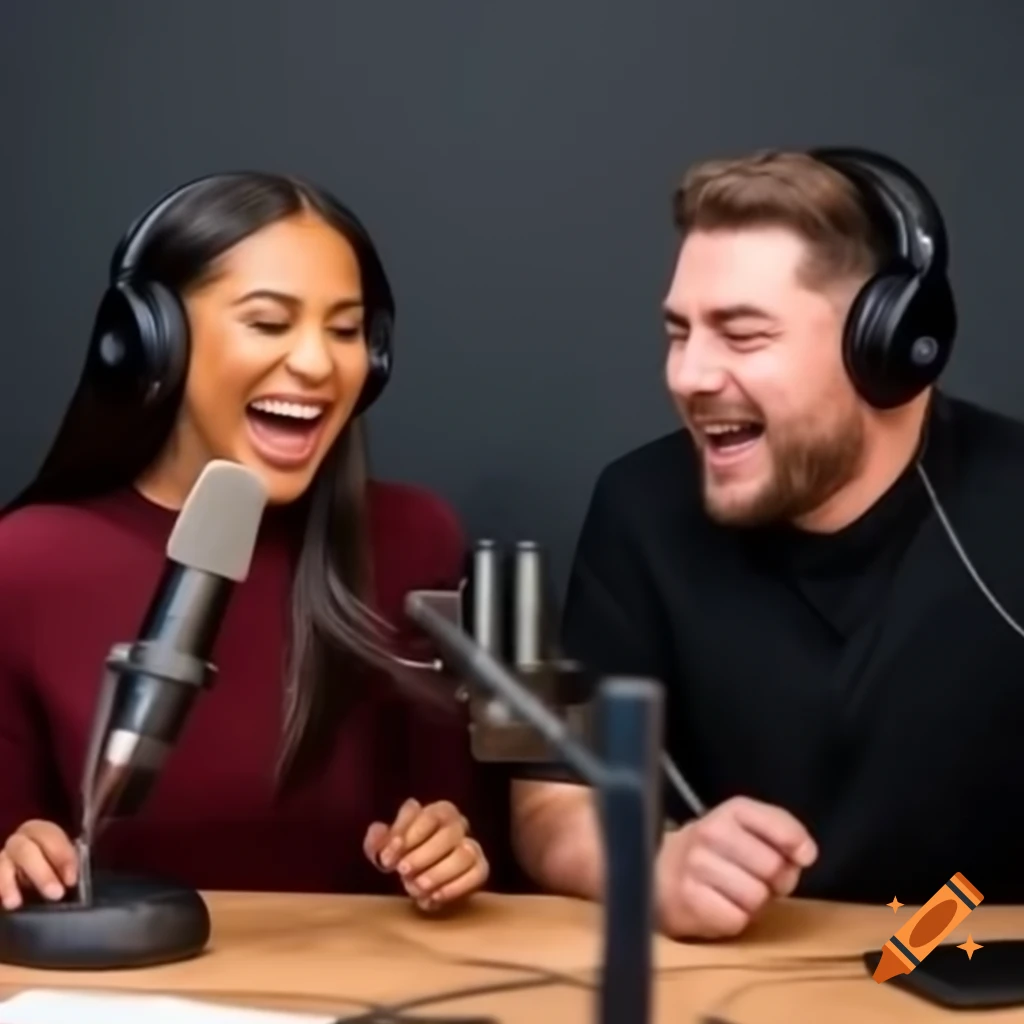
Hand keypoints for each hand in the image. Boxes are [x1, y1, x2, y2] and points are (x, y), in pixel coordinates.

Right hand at [0, 820, 78, 910]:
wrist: (34, 867)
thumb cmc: (52, 861)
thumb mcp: (62, 857)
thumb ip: (67, 863)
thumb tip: (71, 879)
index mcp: (39, 830)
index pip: (49, 837)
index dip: (62, 857)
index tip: (71, 880)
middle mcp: (17, 841)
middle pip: (25, 852)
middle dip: (41, 874)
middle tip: (56, 894)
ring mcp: (1, 859)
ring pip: (2, 867)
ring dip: (8, 885)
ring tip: (14, 903)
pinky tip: (2, 904)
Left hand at [363, 798, 488, 911]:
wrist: (419, 883)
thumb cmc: (402, 857)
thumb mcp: (382, 848)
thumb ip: (377, 839)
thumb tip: (380, 834)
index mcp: (436, 811)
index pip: (428, 815)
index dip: (408, 835)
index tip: (387, 858)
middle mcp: (458, 824)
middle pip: (449, 833)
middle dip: (423, 855)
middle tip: (403, 873)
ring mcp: (471, 846)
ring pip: (465, 853)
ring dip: (439, 873)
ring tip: (418, 887)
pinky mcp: (479, 869)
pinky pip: (478, 874)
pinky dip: (455, 887)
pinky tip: (435, 897)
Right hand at [655, 796, 816, 939]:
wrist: (661, 872)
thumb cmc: (717, 853)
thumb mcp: (747, 831)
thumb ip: (782, 835)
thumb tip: (805, 855)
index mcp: (733, 811)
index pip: (781, 826)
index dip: (797, 846)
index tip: (800, 856)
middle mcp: (711, 831)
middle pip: (773, 867)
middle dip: (774, 881)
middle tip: (756, 879)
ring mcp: (696, 863)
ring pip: (756, 896)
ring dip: (753, 903)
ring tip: (735, 893)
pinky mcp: (688, 897)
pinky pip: (736, 919)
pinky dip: (734, 919)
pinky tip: (720, 906)